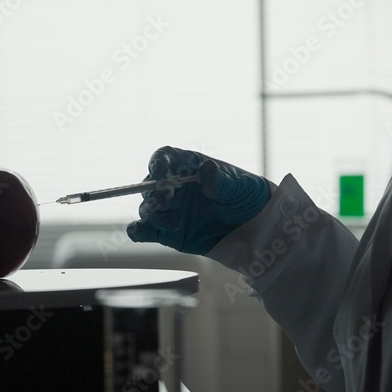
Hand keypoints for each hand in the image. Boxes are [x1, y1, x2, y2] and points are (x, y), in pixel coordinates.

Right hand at [126, 146, 270, 254]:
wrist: (254, 229)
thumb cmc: (247, 197)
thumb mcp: (240, 186)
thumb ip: (221, 181)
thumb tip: (206, 169)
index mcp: (187, 167)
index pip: (164, 157)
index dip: (158, 161)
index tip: (160, 170)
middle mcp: (173, 187)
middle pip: (150, 185)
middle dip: (154, 193)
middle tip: (168, 202)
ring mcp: (169, 211)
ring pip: (146, 208)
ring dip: (153, 214)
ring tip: (174, 224)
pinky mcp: (167, 234)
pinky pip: (144, 231)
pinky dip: (137, 231)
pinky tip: (140, 232)